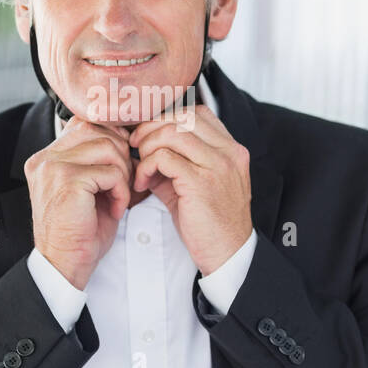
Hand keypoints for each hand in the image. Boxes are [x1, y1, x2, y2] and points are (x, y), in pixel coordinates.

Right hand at [24, 116, 133, 289]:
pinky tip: (115, 209)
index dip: (111, 138)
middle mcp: (46, 158)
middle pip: (98, 129)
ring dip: (122, 173)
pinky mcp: (68, 181)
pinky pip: (110, 172)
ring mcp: (53, 167)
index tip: (122, 163)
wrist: (64, 264)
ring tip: (119, 196)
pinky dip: (121, 191)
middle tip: (123, 184)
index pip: (84, 123)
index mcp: (47, 157)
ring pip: (107, 147)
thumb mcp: (88, 187)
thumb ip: (96, 159)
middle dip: (121, 155)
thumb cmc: (80, 230)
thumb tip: (125, 134)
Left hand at [129, 105, 252, 275]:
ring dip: (147, 146)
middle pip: (183, 116)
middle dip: (152, 127)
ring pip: (172, 132)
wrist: (228, 254)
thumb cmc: (210, 222)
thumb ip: (175, 161)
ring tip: (140, 167)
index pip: (196, 113)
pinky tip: (142, 183)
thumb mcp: (195, 184)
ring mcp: (217, 166)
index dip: (167, 118)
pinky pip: (164, 157)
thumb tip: (143, 145)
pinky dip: (146, 166)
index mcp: (231, 149)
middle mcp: (228, 152)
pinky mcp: (201, 183)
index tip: (149, 135)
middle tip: (136, 145)